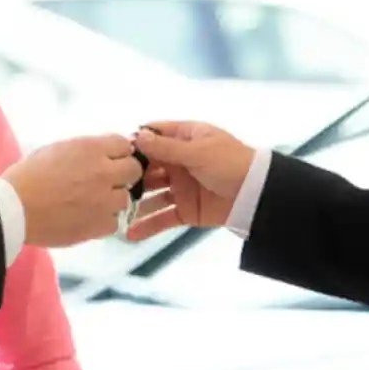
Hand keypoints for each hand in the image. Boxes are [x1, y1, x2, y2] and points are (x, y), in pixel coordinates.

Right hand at [3, 134, 142, 246]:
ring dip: (113, 199)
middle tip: (107, 181)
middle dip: (123, 174)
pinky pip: (114, 222)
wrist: (13, 208)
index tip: (110, 159)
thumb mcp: (57, 150)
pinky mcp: (98, 225)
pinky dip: (104, 220)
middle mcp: (103, 172)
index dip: (118, 152)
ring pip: (126, 198)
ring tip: (93, 202)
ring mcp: (104, 201)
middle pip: (134, 170)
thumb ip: (85, 151)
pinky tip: (87, 217)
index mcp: (91, 149)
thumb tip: (102, 154)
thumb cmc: (27, 176)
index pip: (125, 144)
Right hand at [125, 121, 258, 241]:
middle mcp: (179, 161)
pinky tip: (129, 233)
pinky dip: (147, 226)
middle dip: (130, 177)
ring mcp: (181, 187)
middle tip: (109, 187)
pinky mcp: (186, 210)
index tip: (115, 153)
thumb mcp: (198, 151)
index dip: (135, 143)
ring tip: (114, 212)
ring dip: (134, 203)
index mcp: (185, 138)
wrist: (259, 195)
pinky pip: (162, 218)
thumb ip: (166, 148)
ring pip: (151, 194)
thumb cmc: (232, 163)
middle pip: (147, 167)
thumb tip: (136, 136)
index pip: (154, 136)